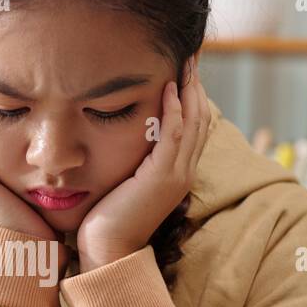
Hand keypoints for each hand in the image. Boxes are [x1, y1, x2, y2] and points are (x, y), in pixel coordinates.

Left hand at [75, 55, 208, 271]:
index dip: (191, 97)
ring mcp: (176, 175)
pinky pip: (176, 135)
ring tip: (185, 62)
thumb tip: (120, 137)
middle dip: (196, 86)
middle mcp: (183, 172)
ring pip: (193, 123)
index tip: (183, 70)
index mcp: (176, 173)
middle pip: (200, 119)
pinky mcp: (163, 177)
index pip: (192, 127)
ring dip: (190, 89)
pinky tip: (169, 87)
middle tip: (191, 56)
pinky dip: (175, 109)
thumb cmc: (107, 219)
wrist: (107, 251)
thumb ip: (130, 160)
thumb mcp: (124, 182)